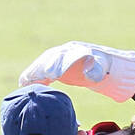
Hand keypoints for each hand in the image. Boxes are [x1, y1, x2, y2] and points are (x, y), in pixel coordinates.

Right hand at [19, 41, 134, 102]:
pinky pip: (45, 68)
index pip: (65, 57)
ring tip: (24, 83)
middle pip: (52, 57)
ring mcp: (62, 56)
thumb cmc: (108, 70)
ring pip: (45, 62)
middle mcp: (69, 51)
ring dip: (34, 71)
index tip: (51, 76)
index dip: (57, 66)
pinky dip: (36, 75)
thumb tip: (90, 75)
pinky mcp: (59, 65)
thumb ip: (96, 71)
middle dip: (41, 68)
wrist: (110, 68)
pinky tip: (26, 83)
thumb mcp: (104, 71)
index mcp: (80, 51)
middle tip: (31, 80)